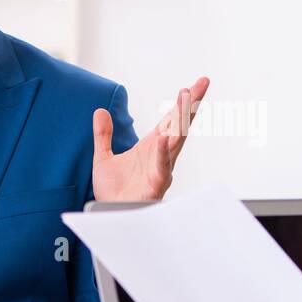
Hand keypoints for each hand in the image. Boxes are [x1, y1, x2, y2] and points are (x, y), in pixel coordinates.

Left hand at [92, 76, 209, 201]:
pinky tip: (164, 139)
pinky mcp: (155, 186)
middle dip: (190, 104)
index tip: (193, 85)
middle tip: (201, 84)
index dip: (182, 102)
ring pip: (175, 141)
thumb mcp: (103, 158)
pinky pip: (162, 168)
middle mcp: (161, 155)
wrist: (108, 217)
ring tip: (185, 98)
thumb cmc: (113, 193)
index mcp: (152, 146)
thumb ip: (103, 135)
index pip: (171, 120)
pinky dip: (163, 154)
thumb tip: (100, 111)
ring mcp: (161, 169)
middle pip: (180, 125)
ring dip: (181, 120)